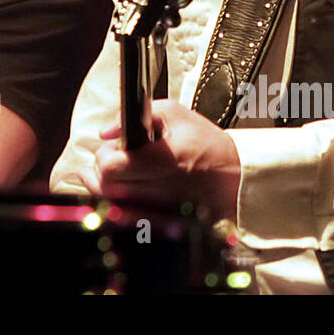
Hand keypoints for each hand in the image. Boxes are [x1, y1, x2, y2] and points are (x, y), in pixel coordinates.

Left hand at [81, 100, 240, 216]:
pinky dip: (116, 202)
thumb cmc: (207, 145)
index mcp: (161, 161)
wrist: (234, 176)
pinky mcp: (159, 220)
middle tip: (109, 158)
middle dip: (99, 170)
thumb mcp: (175, 114)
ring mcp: (157, 208)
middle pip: (105, 187)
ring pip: (112, 205)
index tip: (112, 147)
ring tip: (104, 172)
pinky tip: (116, 190)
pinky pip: (126, 216)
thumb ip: (137, 116)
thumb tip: (107, 131)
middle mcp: (156, 188)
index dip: (104, 155)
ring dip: (103, 187)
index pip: (110, 166)